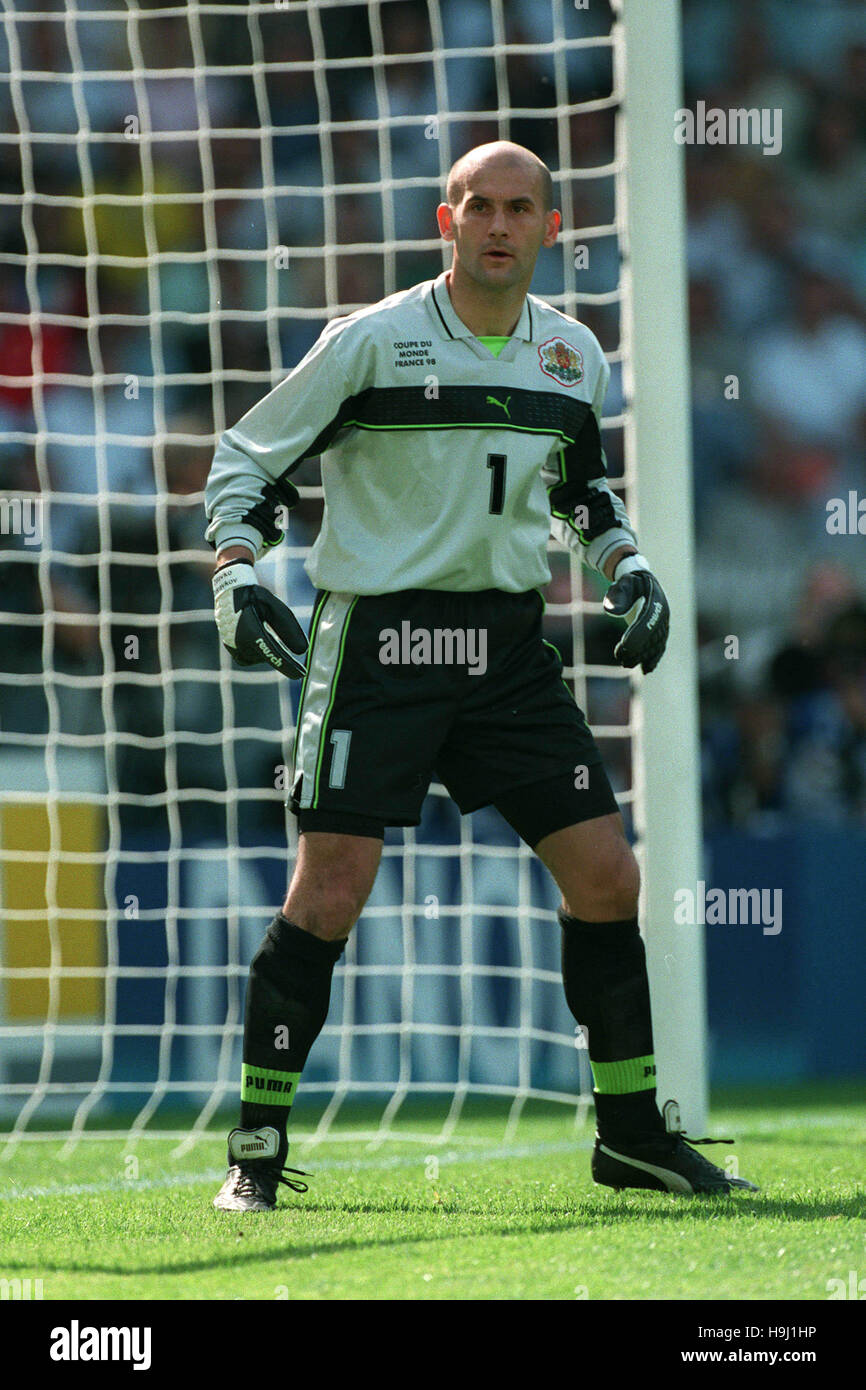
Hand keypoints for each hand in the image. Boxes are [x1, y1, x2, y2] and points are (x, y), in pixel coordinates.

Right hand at [213, 560, 307, 678]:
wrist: (230, 591)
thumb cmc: (256, 597)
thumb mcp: (277, 609)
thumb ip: (289, 629)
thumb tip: (303, 651)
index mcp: (251, 630)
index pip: (273, 654)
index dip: (288, 666)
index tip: (301, 674)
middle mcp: (239, 641)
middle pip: (267, 656)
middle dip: (280, 656)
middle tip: (293, 659)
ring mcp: (232, 645)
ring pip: (257, 658)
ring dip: (267, 651)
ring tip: (270, 636)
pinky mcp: (230, 647)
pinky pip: (247, 658)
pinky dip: (257, 653)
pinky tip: (261, 641)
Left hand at [603, 561, 668, 673]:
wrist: (642, 582)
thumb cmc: (630, 582)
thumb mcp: (622, 583)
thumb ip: (618, 594)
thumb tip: (612, 610)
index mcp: (655, 599)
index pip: (647, 621)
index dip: (636, 635)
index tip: (623, 647)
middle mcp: (663, 613)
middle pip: (652, 636)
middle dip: (637, 651)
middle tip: (622, 660)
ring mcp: (664, 623)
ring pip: (656, 645)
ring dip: (643, 657)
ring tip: (626, 664)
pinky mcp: (661, 631)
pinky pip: (659, 647)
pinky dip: (654, 659)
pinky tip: (646, 669)